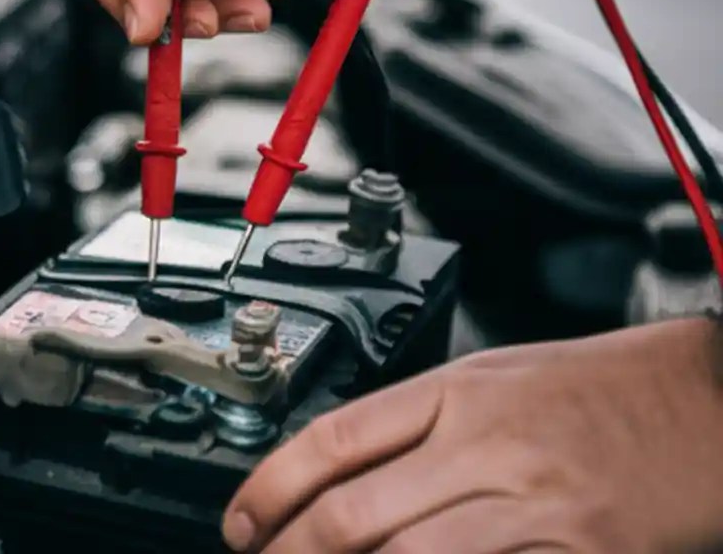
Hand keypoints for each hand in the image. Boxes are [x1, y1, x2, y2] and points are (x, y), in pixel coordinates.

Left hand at [223, 318, 722, 552]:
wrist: (706, 401)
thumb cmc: (600, 389)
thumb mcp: (494, 379)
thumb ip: (416, 422)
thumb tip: (336, 470)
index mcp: (458, 393)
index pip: (334, 440)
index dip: (269, 488)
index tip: (240, 521)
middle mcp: (486, 447)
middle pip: (355, 512)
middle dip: (292, 551)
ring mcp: (534, 509)